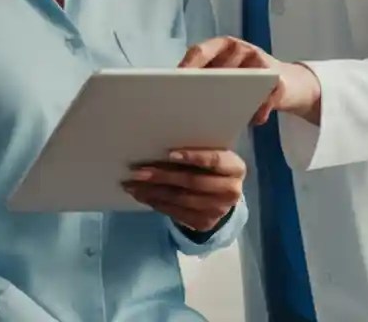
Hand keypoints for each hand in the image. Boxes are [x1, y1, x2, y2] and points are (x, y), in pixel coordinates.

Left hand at [121, 149, 244, 232]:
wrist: (223, 196)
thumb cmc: (212, 167)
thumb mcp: (214, 155)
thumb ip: (199, 150)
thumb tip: (160, 145)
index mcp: (235, 167)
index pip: (215, 160)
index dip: (193, 157)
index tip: (170, 153)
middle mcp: (231, 190)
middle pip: (193, 182)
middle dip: (163, 176)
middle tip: (138, 171)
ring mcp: (218, 210)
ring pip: (181, 199)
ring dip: (153, 192)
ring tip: (132, 184)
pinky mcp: (204, 223)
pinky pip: (175, 213)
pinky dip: (156, 203)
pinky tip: (142, 195)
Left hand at [179, 36, 321, 124]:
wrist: (287, 83)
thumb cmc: (246, 80)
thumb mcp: (224, 75)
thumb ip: (204, 79)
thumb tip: (172, 97)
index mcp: (222, 46)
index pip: (199, 52)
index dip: (186, 67)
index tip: (171, 85)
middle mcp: (240, 48)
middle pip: (220, 66)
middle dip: (206, 84)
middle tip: (190, 103)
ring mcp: (261, 60)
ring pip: (244, 79)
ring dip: (234, 98)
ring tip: (222, 115)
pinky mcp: (279, 78)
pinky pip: (266, 96)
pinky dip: (259, 109)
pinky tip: (254, 120)